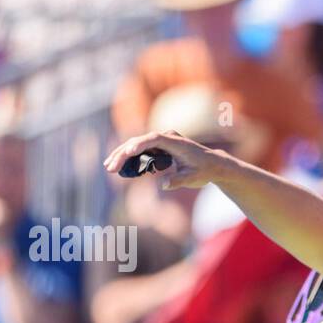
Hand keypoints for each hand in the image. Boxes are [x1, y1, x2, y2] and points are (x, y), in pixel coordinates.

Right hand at [103, 131, 231, 191]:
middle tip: (110, 167)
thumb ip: (179, 180)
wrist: (213, 164)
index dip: (140, 144)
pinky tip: (119, 165)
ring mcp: (162, 141)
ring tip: (109, 166)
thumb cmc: (204, 170)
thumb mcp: (194, 178)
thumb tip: (164, 184)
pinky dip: (130, 157)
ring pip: (138, 144)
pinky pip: (141, 150)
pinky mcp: (159, 147)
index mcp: (176, 142)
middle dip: (123, 153)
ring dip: (122, 154)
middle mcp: (167, 137)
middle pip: (140, 141)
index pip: (154, 139)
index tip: (128, 151)